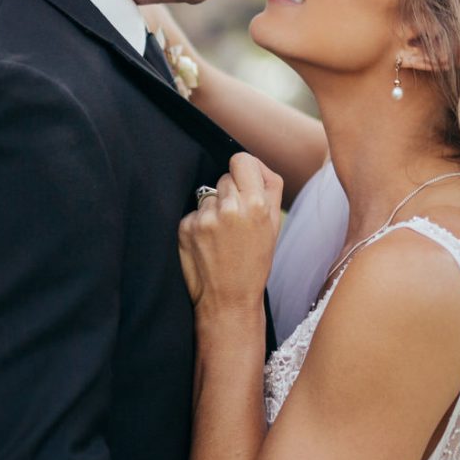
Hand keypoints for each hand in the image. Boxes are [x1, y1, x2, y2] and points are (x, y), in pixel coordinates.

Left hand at [177, 153, 282, 312]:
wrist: (229, 299)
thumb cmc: (255, 262)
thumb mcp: (273, 226)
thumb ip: (268, 189)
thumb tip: (252, 164)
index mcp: (257, 204)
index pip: (241, 160)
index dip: (242, 169)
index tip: (243, 182)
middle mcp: (230, 208)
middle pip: (225, 177)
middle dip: (230, 193)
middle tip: (236, 221)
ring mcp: (206, 218)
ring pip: (208, 195)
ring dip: (214, 209)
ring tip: (222, 235)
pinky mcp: (186, 227)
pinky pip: (194, 212)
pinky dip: (199, 223)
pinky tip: (208, 243)